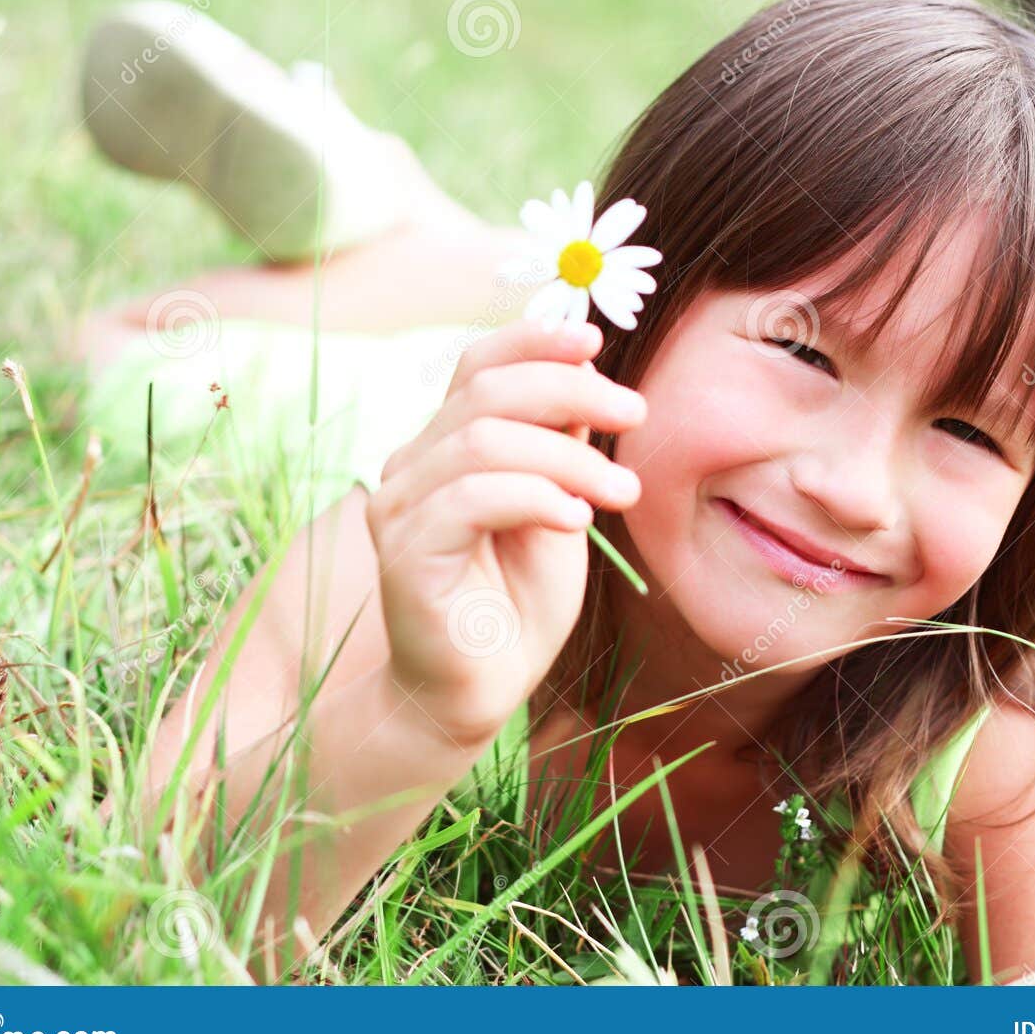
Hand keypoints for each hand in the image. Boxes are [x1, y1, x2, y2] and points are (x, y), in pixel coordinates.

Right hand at [365, 318, 645, 748]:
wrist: (478, 693)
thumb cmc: (518, 604)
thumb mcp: (558, 509)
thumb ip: (561, 447)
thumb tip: (588, 375)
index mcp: (443, 447)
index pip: (477, 366)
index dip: (533, 341)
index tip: (596, 341)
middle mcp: (411, 467)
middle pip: (484, 392)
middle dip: (569, 390)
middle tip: (635, 413)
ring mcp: (399, 509)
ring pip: (483, 441)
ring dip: (567, 456)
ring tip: (621, 491)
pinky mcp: (404, 554)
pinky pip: (470, 500)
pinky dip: (534, 497)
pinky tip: (577, 521)